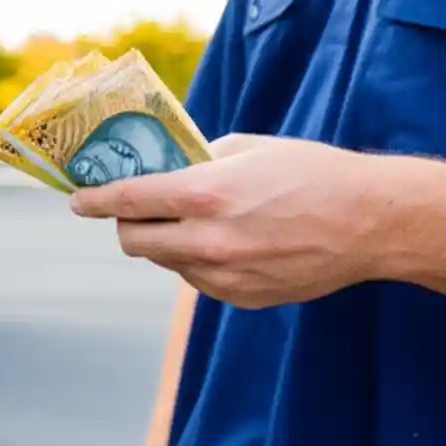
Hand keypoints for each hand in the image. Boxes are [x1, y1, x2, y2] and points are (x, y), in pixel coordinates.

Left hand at [68, 133, 386, 308]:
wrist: (368, 222)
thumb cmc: (308, 173)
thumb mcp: (244, 148)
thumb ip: (192, 161)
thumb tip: (157, 169)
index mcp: (202, 195)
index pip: (124, 201)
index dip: (93, 201)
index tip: (77, 201)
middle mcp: (206, 241)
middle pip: (133, 241)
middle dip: (126, 224)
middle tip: (135, 209)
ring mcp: (222, 275)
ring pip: (165, 260)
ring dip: (166, 241)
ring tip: (200, 219)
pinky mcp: (239, 297)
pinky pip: (196, 279)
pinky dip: (197, 260)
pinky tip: (228, 241)